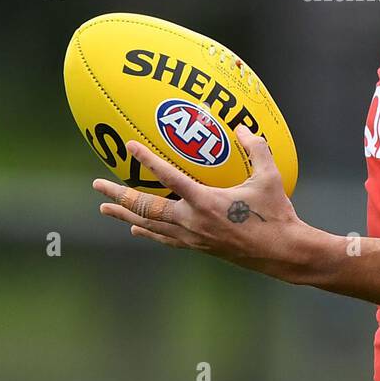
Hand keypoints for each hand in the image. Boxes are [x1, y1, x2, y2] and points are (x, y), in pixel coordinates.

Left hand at [92, 125, 309, 281]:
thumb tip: (243, 128)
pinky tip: (137, 229)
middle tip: (97, 185)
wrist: (282, 253)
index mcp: (206, 202)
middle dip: (119, 197)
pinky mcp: (199, 247)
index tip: (129, 145)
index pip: (169, 178)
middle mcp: (193, 222)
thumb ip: (256, 148)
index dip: (148, 160)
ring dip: (126, 216)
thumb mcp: (270, 176)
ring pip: (151, 225)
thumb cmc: (277, 213)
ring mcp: (194, 237)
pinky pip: (165, 238)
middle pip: (147, 208)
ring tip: (104, 208)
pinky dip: (148, 231)